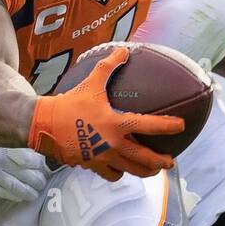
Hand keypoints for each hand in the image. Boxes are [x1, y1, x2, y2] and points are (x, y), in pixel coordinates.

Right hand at [0, 128, 49, 201]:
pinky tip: (22, 197)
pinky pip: (4, 192)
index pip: (32, 158)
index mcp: (4, 143)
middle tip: (43, 182)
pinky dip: (15, 196)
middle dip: (39, 180)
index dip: (41, 165)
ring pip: (18, 185)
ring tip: (36, 193)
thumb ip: (10, 140)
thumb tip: (33, 149)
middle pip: (29, 173)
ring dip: (30, 191)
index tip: (45, 168)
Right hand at [27, 46, 183, 180]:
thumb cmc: (69, 103)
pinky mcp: (92, 166)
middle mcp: (113, 144)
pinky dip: (119, 173)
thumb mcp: (90, 83)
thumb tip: (124, 50)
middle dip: (161, 162)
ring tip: (152, 170)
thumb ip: (108, 66)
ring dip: (145, 171)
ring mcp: (103, 158)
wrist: (43, 124)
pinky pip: (112, 175)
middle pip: (144, 159)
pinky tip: (122, 168)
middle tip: (171, 162)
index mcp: (116, 123)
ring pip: (131, 170)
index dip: (168, 126)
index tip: (181, 126)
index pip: (149, 125)